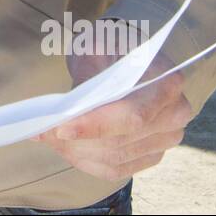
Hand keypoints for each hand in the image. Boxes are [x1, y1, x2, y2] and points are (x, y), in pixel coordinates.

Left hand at [34, 48, 191, 179]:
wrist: (125, 55)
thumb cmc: (110, 47)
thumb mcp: (95, 46)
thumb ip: (86, 77)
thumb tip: (69, 111)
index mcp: (166, 82)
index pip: (132, 115)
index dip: (95, 126)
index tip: (61, 128)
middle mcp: (174, 114)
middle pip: (120, 142)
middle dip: (76, 141)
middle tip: (41, 132)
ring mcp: (166, 138)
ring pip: (115, 158)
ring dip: (76, 152)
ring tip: (48, 137)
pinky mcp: (152, 154)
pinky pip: (115, 169)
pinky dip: (85, 161)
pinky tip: (65, 147)